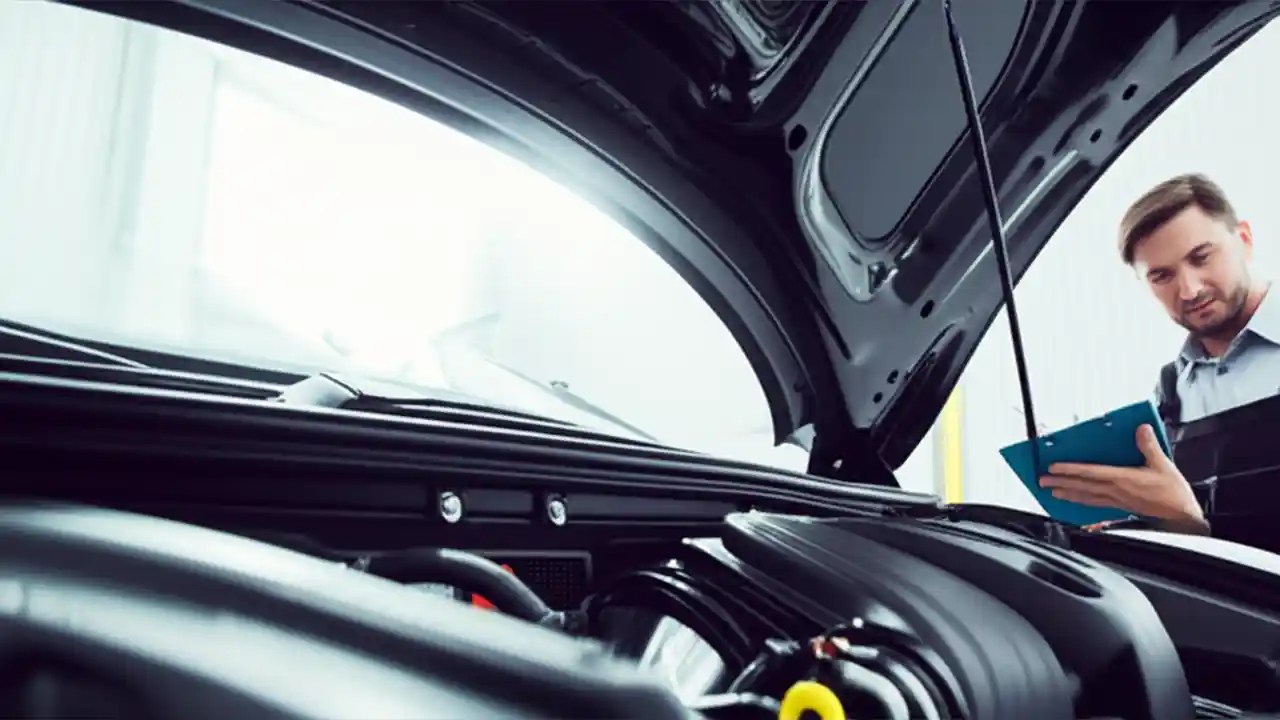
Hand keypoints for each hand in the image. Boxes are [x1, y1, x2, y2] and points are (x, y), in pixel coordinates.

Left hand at [1039, 424, 1208, 534]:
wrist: (1182, 517)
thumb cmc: (1173, 493)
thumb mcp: (1163, 465)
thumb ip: (1149, 446)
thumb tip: (1140, 429)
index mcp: (1123, 479)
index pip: (1090, 473)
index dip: (1071, 469)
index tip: (1054, 466)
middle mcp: (1116, 491)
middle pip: (1082, 486)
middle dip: (1060, 482)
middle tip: (1042, 480)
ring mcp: (1117, 501)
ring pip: (1086, 496)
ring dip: (1067, 493)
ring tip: (1052, 492)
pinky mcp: (1120, 507)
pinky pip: (1096, 504)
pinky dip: (1082, 501)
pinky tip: (1075, 502)